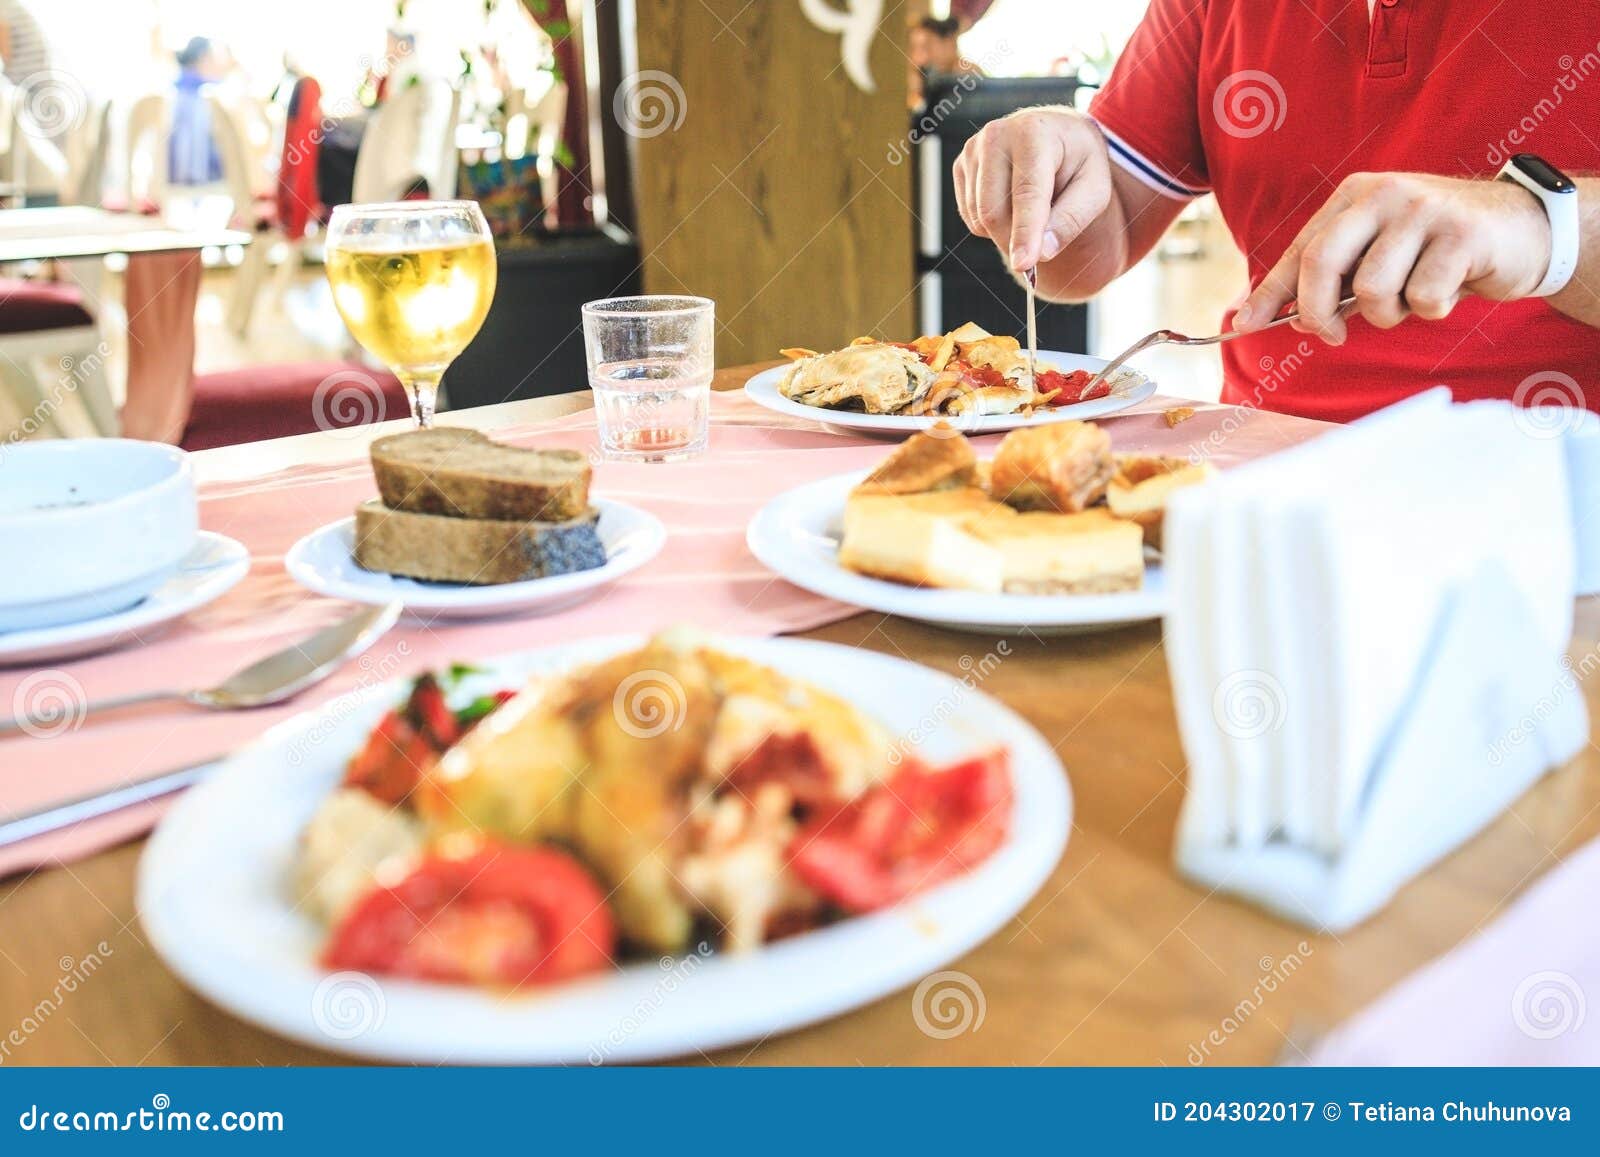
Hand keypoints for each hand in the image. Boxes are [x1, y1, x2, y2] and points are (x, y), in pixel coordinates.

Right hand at [953, 106, 1112, 271]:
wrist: (1057, 135)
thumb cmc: (1078, 164)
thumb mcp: (1094, 189)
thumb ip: (1071, 221)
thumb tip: (1042, 252)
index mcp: (1034, 133)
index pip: (1026, 193)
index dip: (1024, 232)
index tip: (1023, 264)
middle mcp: (996, 136)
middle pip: (994, 212)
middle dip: (1015, 240)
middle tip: (1040, 245)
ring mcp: (973, 150)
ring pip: (979, 218)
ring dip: (1005, 232)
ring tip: (1031, 210)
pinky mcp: (961, 165)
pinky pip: (970, 215)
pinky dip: (991, 224)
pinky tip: (1010, 204)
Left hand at [1234, 172, 1552, 343]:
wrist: (1524, 228)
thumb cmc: (1438, 249)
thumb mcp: (1379, 253)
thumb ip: (1332, 279)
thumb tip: (1275, 318)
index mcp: (1356, 196)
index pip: (1300, 249)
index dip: (1270, 292)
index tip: (1244, 324)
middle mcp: (1385, 194)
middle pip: (1323, 262)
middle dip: (1317, 312)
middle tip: (1333, 335)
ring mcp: (1424, 211)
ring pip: (1373, 289)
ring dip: (1389, 314)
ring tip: (1413, 298)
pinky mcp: (1462, 234)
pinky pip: (1423, 298)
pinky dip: (1432, 309)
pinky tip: (1450, 289)